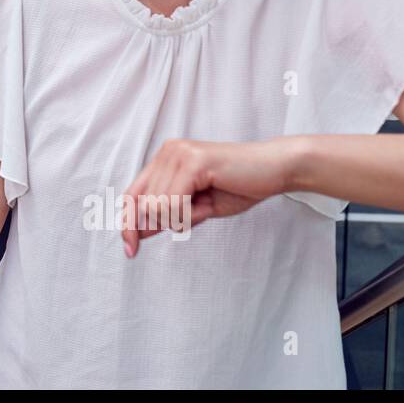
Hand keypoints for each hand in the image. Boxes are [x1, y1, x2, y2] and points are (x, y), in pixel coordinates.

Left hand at [121, 137, 295, 256]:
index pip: (131, 196)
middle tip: (200, 211)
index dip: (128, 224)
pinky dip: (191, 214)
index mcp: (165, 160)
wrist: (275, 170)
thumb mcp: (196, 208)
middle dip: (171, 222)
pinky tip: (208, 203)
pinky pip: (174, 204)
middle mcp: (167, 152)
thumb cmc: (240, 187)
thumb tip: (138, 233)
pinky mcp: (193, 162)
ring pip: (159, 208)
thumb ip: (167, 216)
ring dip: (185, 218)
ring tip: (208, 203)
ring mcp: (178, 154)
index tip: (131, 250)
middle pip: (145, 207)